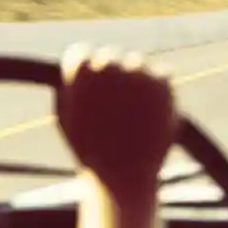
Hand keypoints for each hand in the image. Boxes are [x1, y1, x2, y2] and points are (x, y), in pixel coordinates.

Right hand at [57, 44, 176, 196]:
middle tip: (114, 105)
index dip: (87, 74)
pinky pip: (161, 75)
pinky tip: (150, 112)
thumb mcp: (65, 116)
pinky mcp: (162, 83)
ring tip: (132, 112)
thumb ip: (71, 86)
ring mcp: (138, 72)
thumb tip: (78, 64)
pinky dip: (157, 90)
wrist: (123, 174)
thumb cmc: (89, 150)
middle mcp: (108, 65)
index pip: (83, 53)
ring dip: (136, 80)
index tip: (91, 91)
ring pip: (137, 63)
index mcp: (79, 71)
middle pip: (111, 57)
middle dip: (112, 76)